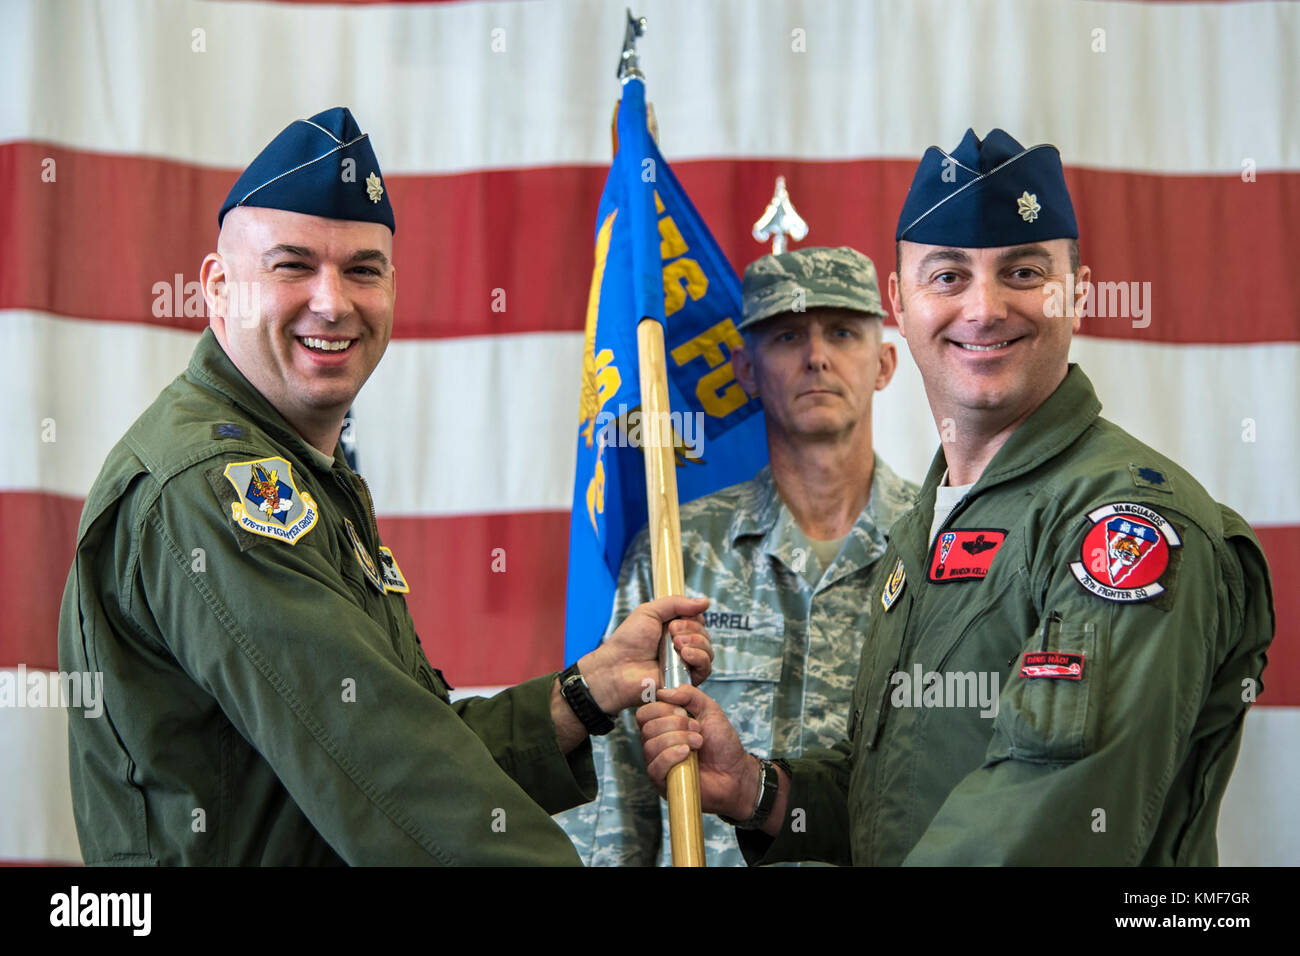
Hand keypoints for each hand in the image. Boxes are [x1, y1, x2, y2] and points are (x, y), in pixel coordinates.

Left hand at [579, 595, 711, 713]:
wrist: (618, 667)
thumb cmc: (628, 641)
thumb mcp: (650, 612)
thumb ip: (677, 603)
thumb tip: (705, 602)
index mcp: (673, 630)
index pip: (698, 620)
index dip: (692, 618)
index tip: (674, 621)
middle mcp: (681, 647)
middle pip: (705, 634)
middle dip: (691, 629)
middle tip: (672, 632)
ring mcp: (684, 664)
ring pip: (708, 650)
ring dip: (696, 642)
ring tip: (676, 644)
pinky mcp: (686, 680)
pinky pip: (706, 668)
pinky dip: (699, 657)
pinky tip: (684, 654)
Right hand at [636, 684, 759, 820]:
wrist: (735, 772)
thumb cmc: (722, 744)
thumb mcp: (710, 709)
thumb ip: (690, 694)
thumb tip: (664, 692)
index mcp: (663, 725)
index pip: (645, 712)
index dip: (663, 709)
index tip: (684, 712)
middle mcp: (657, 743)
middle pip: (647, 727)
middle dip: (675, 725)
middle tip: (697, 730)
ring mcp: (658, 762)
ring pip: (650, 746)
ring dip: (678, 740)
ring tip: (698, 743)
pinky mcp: (662, 781)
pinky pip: (655, 766)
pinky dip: (671, 756)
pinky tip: (687, 754)